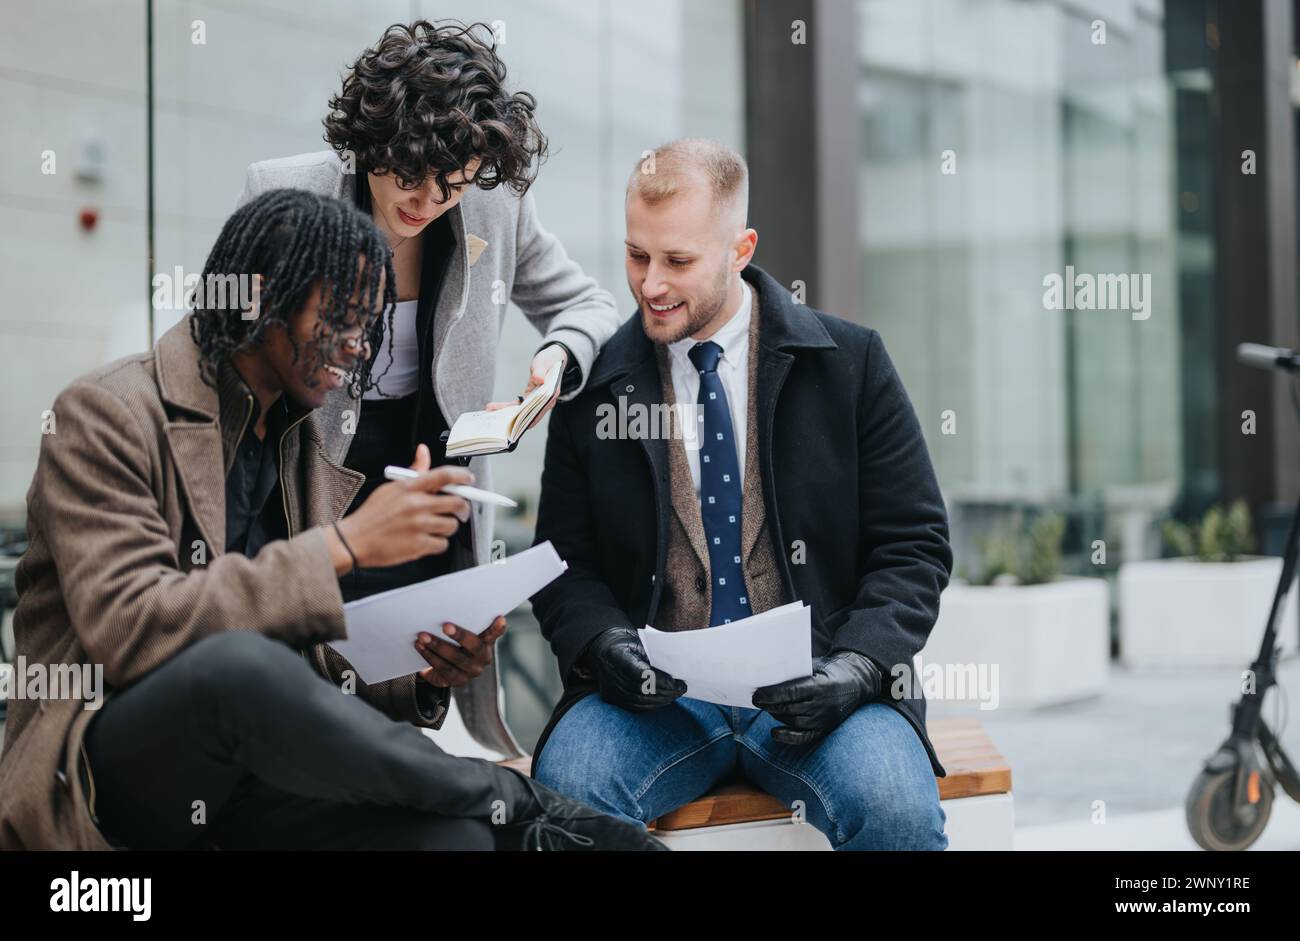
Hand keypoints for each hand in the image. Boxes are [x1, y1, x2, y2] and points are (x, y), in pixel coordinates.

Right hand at [331, 444, 471, 569]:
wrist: (354, 540)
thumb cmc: (372, 515)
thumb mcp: (391, 487)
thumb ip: (413, 471)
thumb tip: (424, 451)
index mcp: (409, 488)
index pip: (444, 476)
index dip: (462, 476)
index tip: (469, 479)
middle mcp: (416, 505)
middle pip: (457, 502)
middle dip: (463, 507)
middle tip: (460, 510)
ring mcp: (418, 526)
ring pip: (451, 525)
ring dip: (448, 527)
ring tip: (435, 526)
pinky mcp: (418, 546)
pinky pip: (442, 544)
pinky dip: (438, 543)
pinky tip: (426, 540)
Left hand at [415, 616, 506, 687]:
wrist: (447, 666)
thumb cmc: (456, 642)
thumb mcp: (463, 631)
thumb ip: (465, 621)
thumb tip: (449, 599)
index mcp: (487, 643)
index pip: (494, 634)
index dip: (497, 628)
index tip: (500, 618)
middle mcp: (483, 659)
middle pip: (474, 647)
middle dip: (459, 636)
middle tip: (445, 626)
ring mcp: (470, 672)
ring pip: (455, 661)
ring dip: (437, 647)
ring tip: (422, 637)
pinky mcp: (457, 681)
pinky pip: (442, 670)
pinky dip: (429, 657)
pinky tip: (420, 647)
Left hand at [483, 344, 566, 430]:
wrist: (551, 360)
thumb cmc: (548, 361)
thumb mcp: (543, 363)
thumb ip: (540, 371)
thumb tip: (539, 380)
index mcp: (550, 396)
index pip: (536, 412)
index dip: (524, 418)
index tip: (510, 420)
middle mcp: (544, 402)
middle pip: (526, 414)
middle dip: (510, 416)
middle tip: (493, 414)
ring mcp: (537, 402)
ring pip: (521, 412)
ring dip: (506, 412)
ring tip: (490, 409)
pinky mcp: (530, 399)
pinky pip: (519, 406)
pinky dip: (508, 407)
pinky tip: (497, 407)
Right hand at [581, 626, 686, 711]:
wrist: (603, 650)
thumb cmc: (626, 644)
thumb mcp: (639, 644)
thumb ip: (652, 658)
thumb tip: (674, 672)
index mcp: (617, 655)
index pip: (640, 673)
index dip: (659, 680)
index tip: (675, 682)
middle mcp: (610, 674)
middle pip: (641, 690)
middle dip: (664, 692)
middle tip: (681, 689)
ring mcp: (609, 688)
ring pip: (638, 701)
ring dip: (660, 700)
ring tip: (675, 695)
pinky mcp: (610, 698)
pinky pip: (633, 706)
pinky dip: (651, 705)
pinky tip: (663, 700)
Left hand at [751, 651, 882, 745]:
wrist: (856, 683)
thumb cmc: (829, 671)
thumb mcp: (815, 665)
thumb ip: (796, 672)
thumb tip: (768, 676)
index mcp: (820, 686)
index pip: (791, 693)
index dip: (771, 695)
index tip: (757, 695)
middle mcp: (823, 705)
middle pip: (790, 709)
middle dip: (770, 706)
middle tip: (756, 701)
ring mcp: (825, 719)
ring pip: (794, 722)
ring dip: (777, 716)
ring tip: (767, 708)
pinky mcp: (825, 729)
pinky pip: (804, 737)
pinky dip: (788, 737)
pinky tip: (774, 733)